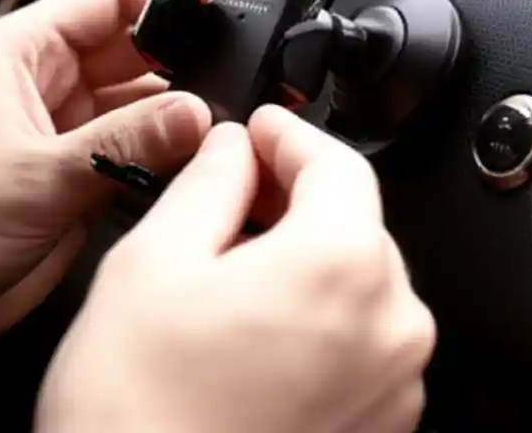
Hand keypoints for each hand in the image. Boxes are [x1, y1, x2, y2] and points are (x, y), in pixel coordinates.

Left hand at [0, 0, 213, 359]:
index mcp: (19, 55)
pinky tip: (196, 170)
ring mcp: (65, 133)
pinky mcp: (78, 178)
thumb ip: (121, 144)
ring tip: (218, 132)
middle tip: (231, 82)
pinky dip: (170, 159)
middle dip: (185, 61)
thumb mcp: (33, 178)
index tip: (217, 7)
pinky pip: (140, 153)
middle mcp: (46, 86)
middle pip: (136, 49)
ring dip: (180, 115)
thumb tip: (193, 113)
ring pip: (144, 103)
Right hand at [37, 105, 435, 432]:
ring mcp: (394, 384)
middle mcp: (391, 325)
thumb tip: (233, 149)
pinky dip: (318, 320)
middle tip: (232, 197)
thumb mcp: (154, 262)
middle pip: (353, 224)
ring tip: (231, 276)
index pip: (337, 163)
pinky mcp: (380, 427)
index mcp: (343, 265)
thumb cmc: (138, 413)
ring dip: (305, 261)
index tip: (262, 128)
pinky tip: (255, 333)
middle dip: (295, 200)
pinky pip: (359, 344)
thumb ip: (210, 183)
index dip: (289, 135)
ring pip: (358, 285)